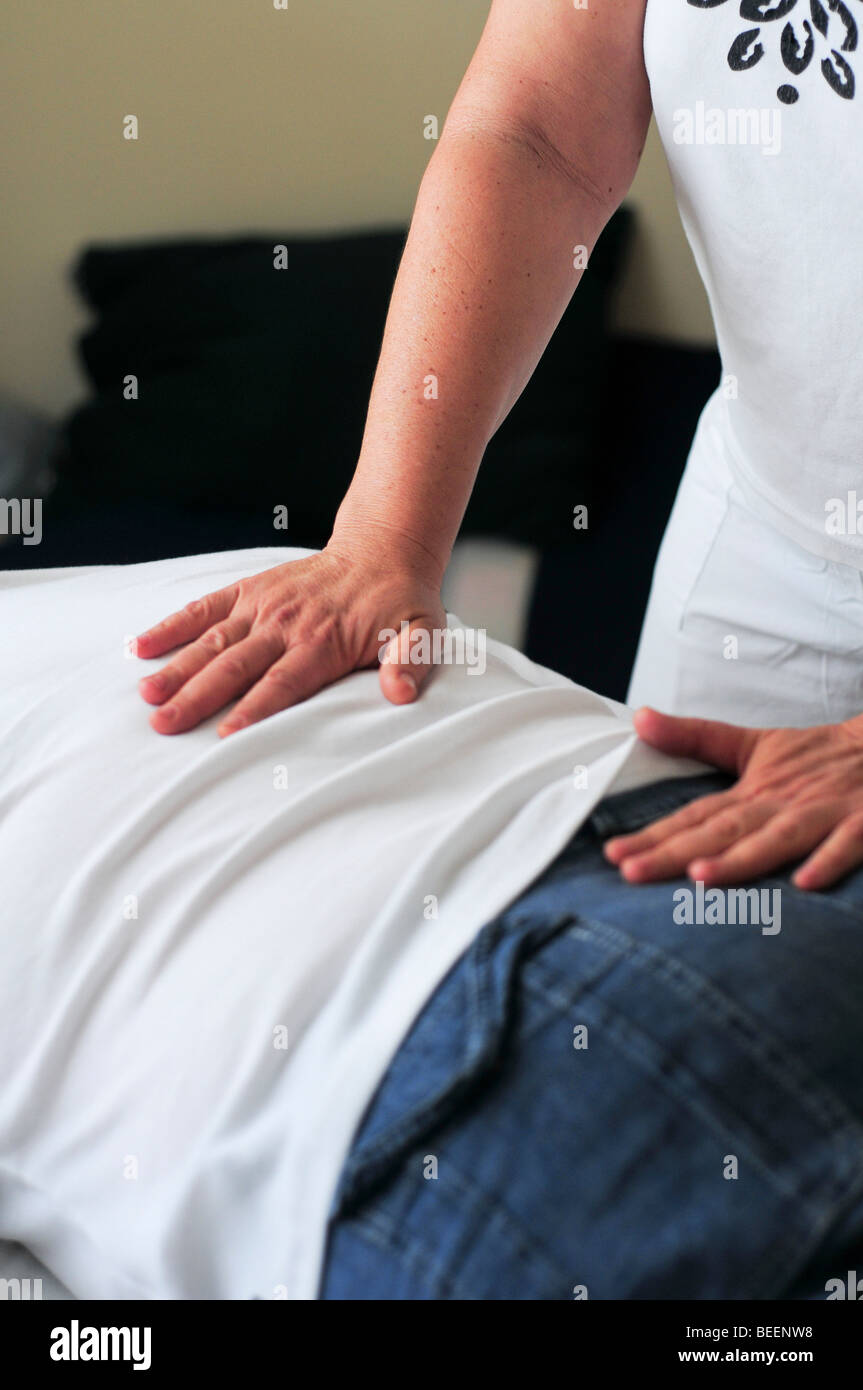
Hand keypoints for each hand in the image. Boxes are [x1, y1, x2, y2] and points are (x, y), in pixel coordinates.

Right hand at [134, 528, 445, 735]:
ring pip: (212, 640)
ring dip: (178, 667)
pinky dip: (172, 625)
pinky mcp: (248, 592)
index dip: (255, 710)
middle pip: (236, 666)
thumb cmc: (400, 604)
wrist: (382, 551)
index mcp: (324, 642)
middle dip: (198, 697)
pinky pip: (205, 608)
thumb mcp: (422, 633)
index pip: (283, 683)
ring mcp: (262, 606)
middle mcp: (286, 624)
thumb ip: (409, 663)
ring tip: (147, 694)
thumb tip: (399, 692)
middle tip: (164, 724)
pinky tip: (141, 647)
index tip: (226, 736)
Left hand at [603, 707, 862, 890]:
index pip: (694, 816)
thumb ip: (697, 738)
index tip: (613, 853)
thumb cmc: (820, 755)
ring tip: (701, 876)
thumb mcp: (755, 743)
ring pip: (778, 839)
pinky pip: (847, 843)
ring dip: (742, 858)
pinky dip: (828, 861)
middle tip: (630, 871)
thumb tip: (639, 719)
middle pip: (722, 831)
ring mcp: (823, 813)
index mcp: (753, 792)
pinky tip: (805, 884)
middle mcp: (781, 803)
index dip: (654, 834)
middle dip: (676, 853)